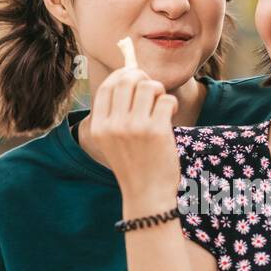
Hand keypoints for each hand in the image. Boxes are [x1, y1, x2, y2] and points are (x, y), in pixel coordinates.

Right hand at [86, 65, 179, 206]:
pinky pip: (166, 100)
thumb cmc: (134, 165)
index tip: (134, 77)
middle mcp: (113, 125)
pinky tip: (170, 115)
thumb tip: (129, 76)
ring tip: (162, 105)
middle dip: (143, 78)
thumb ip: (115, 113)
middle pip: (127, 81)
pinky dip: (171, 104)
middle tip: (153, 89)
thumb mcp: (113, 141)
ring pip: (148, 86)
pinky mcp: (156, 131)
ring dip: (159, 90)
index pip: (107, 87)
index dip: (121, 75)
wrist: (147, 194)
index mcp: (99, 127)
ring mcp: (134, 127)